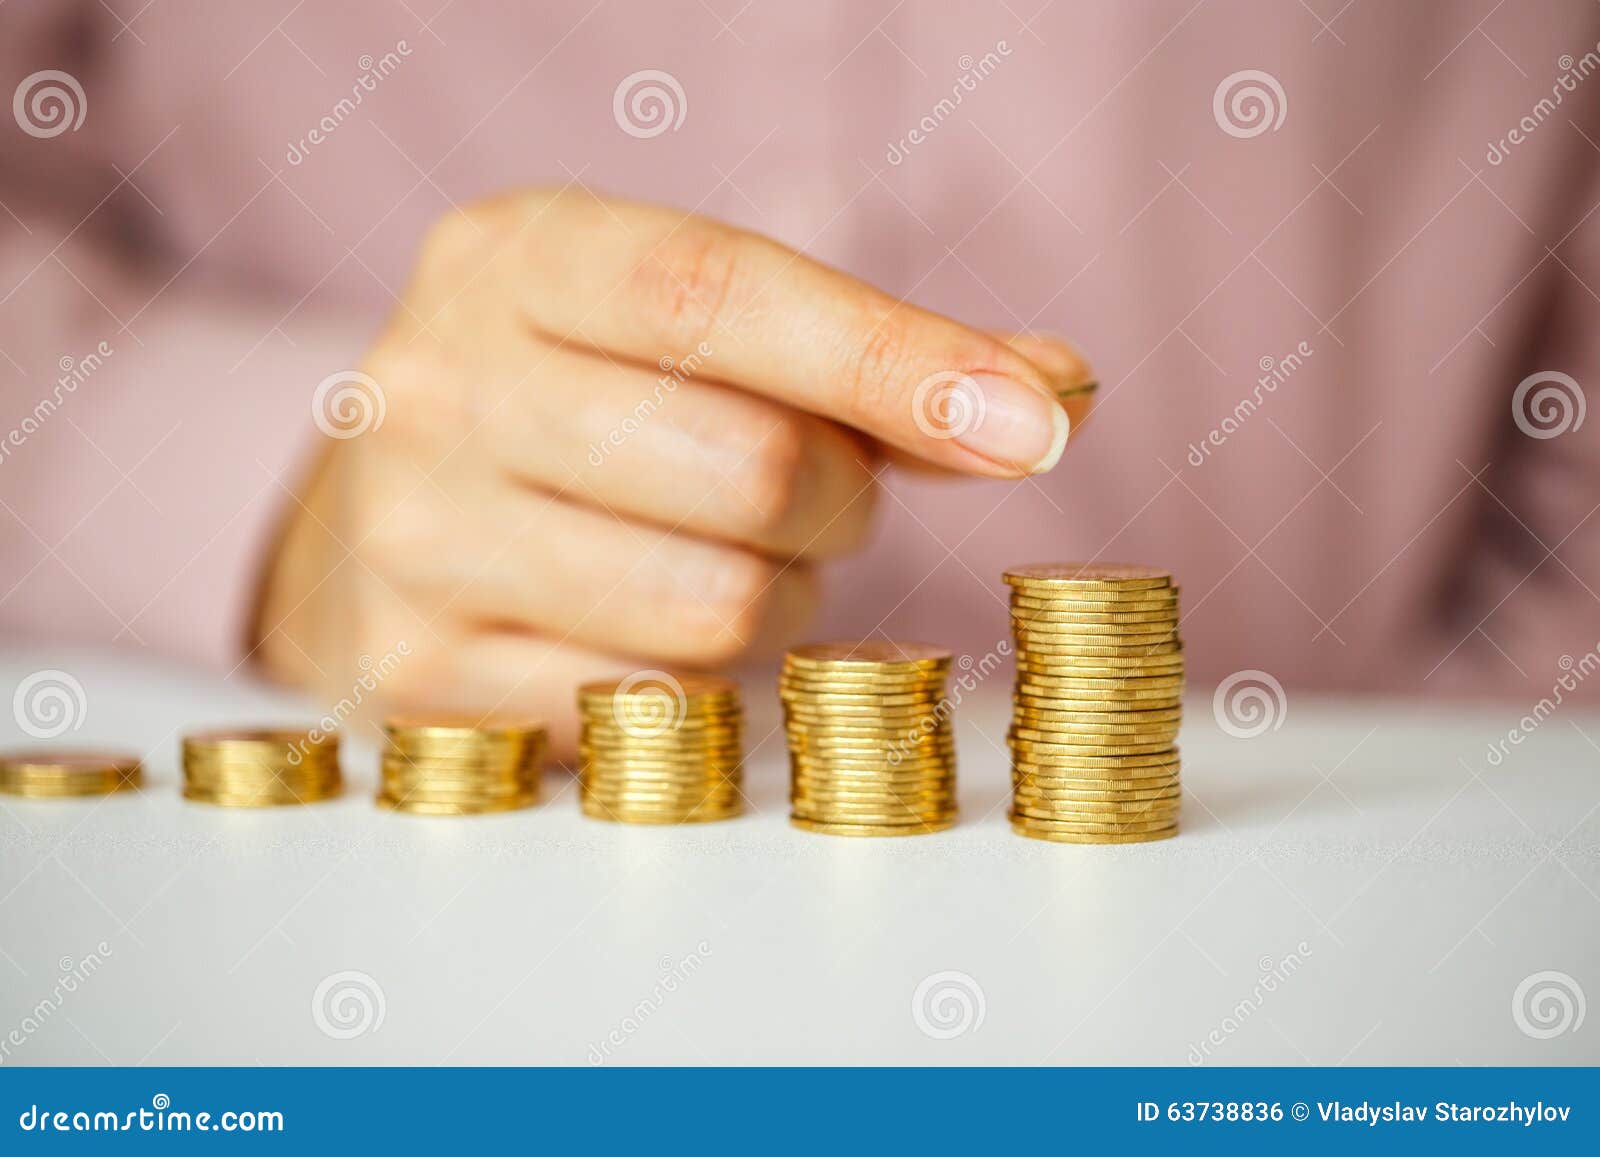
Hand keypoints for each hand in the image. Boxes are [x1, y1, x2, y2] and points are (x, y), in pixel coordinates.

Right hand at [252, 189, 1092, 753]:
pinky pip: (655, 705)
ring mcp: (413, 536)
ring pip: (714, 605)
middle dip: (834, 503)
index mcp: (517, 256)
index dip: (891, 361)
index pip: (722, 296)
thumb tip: (1054, 395)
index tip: (1028, 426)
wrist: (377, 519)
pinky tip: (653, 633)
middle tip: (810, 498)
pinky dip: (703, 682)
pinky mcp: (418, 672)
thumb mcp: (696, 336)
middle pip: (747, 468)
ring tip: (722, 562)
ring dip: (777, 601)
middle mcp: (437, 383)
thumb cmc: (583, 409)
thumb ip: (872, 357)